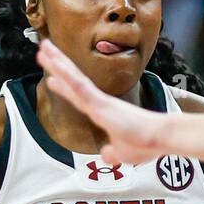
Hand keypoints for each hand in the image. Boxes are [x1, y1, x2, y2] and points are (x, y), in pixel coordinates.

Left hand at [37, 39, 166, 165]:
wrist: (160, 138)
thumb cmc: (147, 144)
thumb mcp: (124, 154)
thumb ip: (113, 154)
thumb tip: (106, 155)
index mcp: (104, 114)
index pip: (79, 97)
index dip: (65, 87)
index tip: (53, 77)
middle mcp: (100, 104)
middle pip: (73, 81)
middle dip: (58, 66)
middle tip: (44, 50)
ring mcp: (100, 101)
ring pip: (73, 78)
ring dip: (58, 63)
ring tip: (44, 48)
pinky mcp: (101, 103)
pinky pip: (80, 86)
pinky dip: (66, 75)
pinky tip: (55, 64)